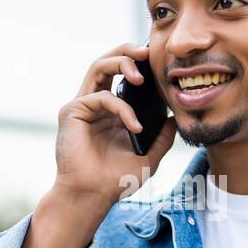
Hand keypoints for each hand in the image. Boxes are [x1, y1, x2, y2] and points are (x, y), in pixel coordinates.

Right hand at [53, 42, 176, 205]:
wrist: (92, 196)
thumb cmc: (115, 181)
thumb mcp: (148, 159)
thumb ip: (162, 139)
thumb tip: (175, 121)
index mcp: (109, 111)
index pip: (121, 75)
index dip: (137, 64)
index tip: (158, 63)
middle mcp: (93, 104)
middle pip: (107, 61)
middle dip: (127, 51)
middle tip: (147, 52)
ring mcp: (81, 106)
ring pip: (98, 67)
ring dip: (121, 63)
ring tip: (141, 76)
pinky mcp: (72, 111)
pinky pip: (101, 97)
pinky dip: (122, 108)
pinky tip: (135, 126)